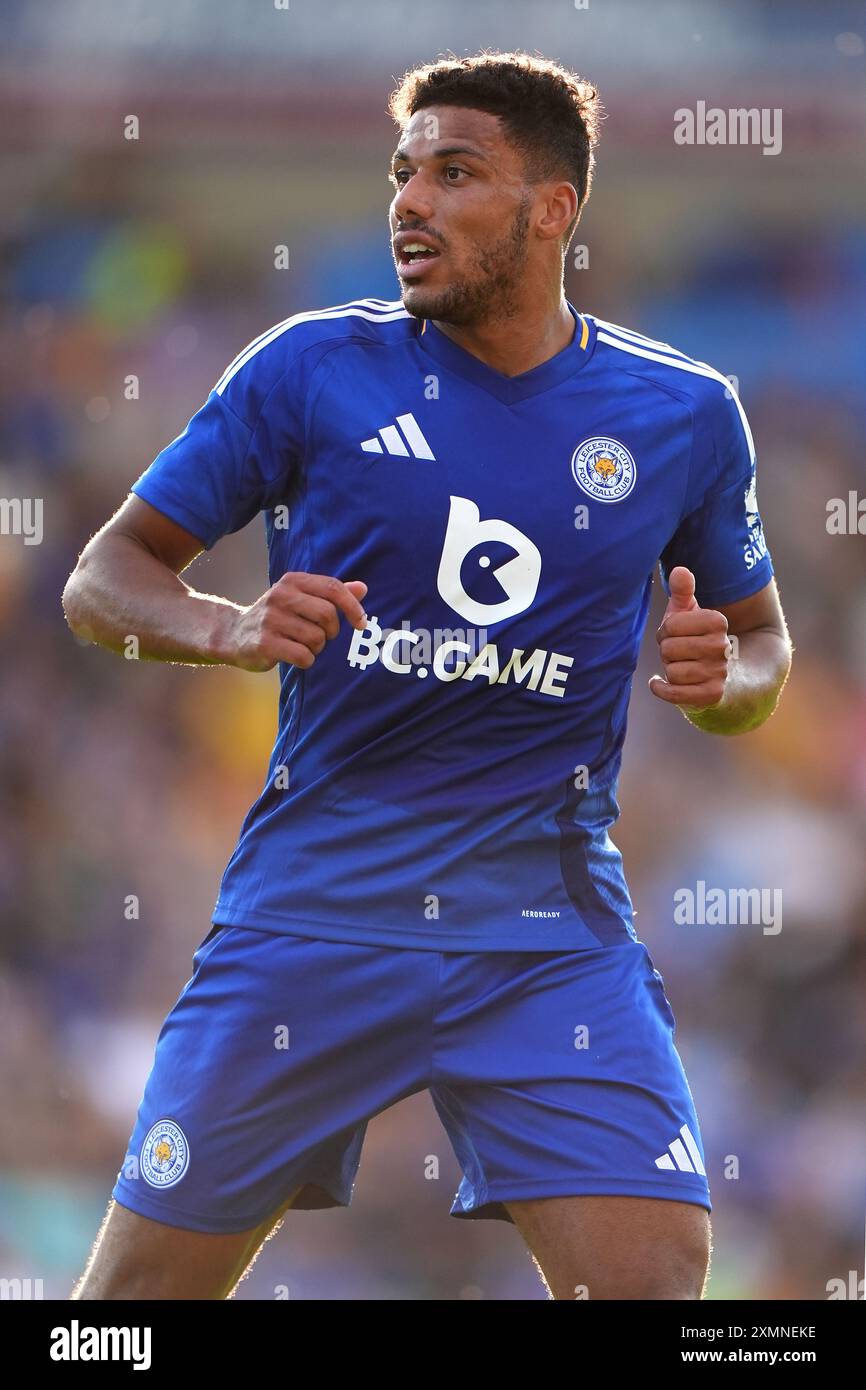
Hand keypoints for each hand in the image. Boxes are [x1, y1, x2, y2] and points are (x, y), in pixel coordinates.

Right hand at [225, 572, 367, 671]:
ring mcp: (271, 619)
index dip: (352, 607)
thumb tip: (362, 588)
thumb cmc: (277, 616)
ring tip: (304, 645)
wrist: (234, 633)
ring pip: (317, 638)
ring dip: (317, 648)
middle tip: (322, 636)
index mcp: (293, 581)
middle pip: (328, 615)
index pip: (333, 588)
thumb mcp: (300, 598)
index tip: (360, 623)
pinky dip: (306, 660)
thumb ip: (331, 593)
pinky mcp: (265, 643)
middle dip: (332, 631)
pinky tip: (296, 656)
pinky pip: (303, 656)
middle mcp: (281, 596)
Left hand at [648, 567, 731, 708]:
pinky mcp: (712, 695)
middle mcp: (722, 647)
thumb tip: (679, 570)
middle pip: (669, 650)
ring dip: (670, 670)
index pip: (671, 626)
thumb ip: (682, 590)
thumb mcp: (690, 612)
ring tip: (682, 666)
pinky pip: (674, 693)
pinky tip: (659, 683)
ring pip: (672, 672)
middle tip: (678, 652)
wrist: (723, 672)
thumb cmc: (697, 638)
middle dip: (667, 652)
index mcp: (717, 622)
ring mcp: (719, 672)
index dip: (666, 631)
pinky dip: (661, 689)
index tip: (676, 633)